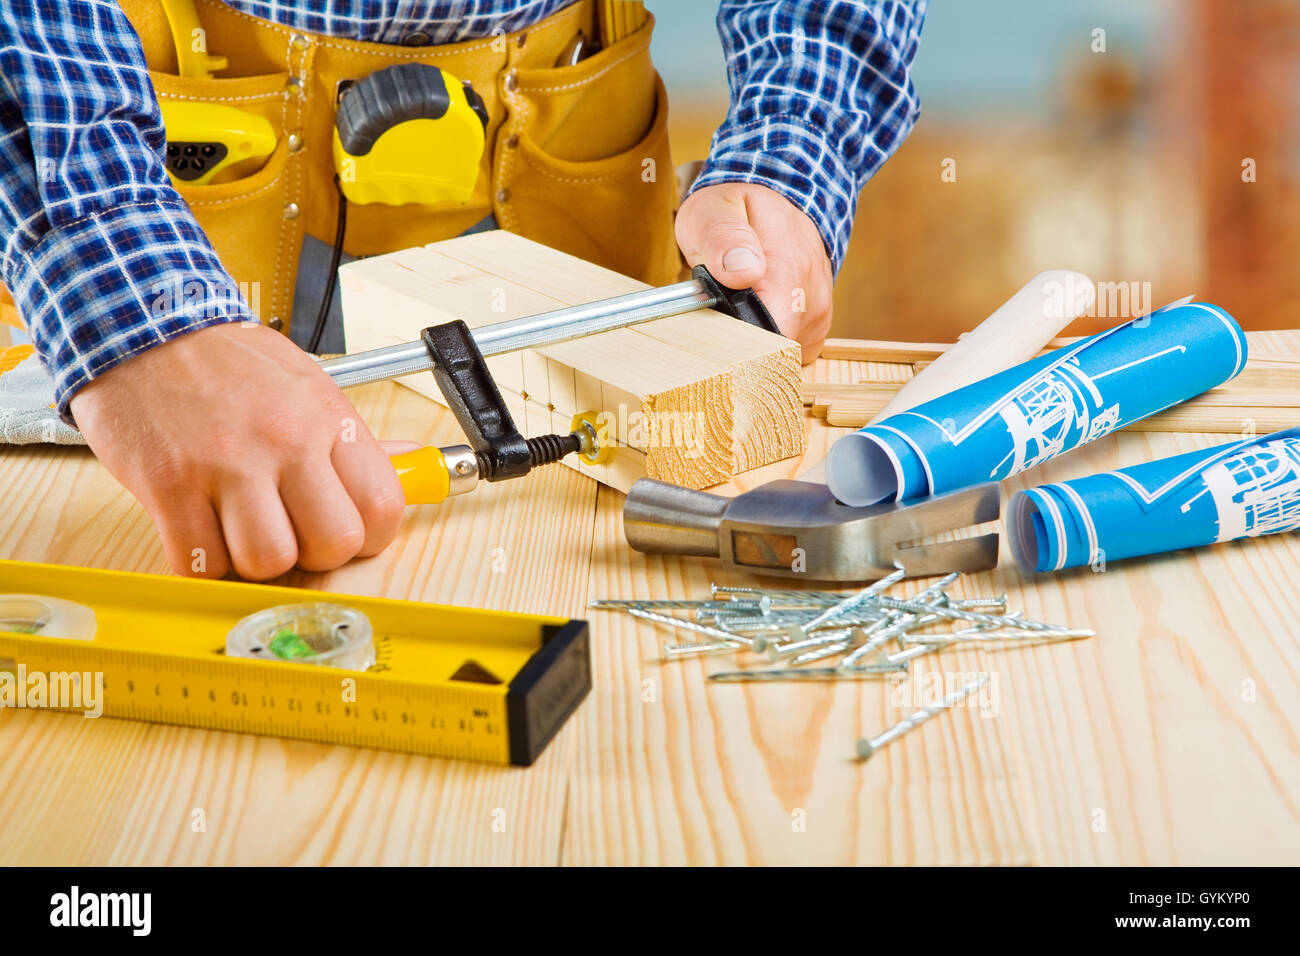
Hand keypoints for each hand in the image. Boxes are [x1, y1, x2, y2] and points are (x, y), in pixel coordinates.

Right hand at [70, 322, 406, 579]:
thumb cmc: (228, 361)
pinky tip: (197, 531)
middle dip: (312, 555)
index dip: (368, 537)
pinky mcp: (169, 484)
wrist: (144, 325)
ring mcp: (226, 463)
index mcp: (327, 418)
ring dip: (252, 561)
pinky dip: (199, 561)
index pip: (382, 506)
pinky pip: (199, 561)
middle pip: (333, 544)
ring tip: (238, 530)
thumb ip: (351, 438)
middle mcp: (286, 440)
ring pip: (268, 561)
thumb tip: (408, 463)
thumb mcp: (307, 384)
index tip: (343, 534)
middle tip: (289, 535)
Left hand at [675, 182, 833, 359]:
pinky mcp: (816, 326)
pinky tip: (754, 316)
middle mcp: (812, 301)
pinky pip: (789, 351)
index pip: (771, 343)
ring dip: (753, 342)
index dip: (738, 353)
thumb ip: (724, 237)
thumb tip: (743, 271)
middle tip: (716, 318)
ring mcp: (818, 316)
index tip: (713, 343)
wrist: (782, 197)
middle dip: (739, 348)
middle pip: (772, 357)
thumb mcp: (715, 210)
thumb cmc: (739, 206)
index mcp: (789, 274)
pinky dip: (767, 340)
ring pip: (780, 357)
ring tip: (735, 309)